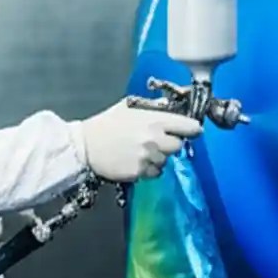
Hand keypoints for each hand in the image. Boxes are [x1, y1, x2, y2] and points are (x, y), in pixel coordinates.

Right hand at [75, 100, 201, 181]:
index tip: (192, 131)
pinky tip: (136, 161)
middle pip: (178, 146)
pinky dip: (149, 169)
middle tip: (158, 142)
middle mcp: (155, 140)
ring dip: (159, 157)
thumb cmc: (106, 123)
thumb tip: (169, 104)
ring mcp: (148, 157)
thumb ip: (152, 106)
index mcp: (155, 120)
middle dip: (171, 144)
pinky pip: (155, 173)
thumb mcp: (129, 107)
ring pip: (166, 161)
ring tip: (142, 152)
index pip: (189, 127)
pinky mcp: (140, 172)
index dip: (192, 129)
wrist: (85, 145)